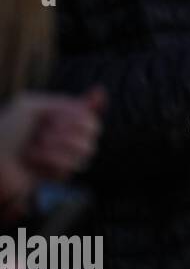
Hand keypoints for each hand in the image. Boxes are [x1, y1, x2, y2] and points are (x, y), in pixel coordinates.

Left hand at [0, 90, 104, 216]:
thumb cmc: (5, 131)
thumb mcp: (30, 106)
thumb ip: (64, 101)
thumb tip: (100, 93)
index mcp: (59, 118)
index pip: (90, 114)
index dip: (84, 113)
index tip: (58, 115)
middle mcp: (65, 136)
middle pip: (93, 131)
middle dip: (69, 129)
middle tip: (45, 131)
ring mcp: (64, 156)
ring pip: (87, 149)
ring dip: (59, 145)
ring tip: (36, 146)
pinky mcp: (59, 175)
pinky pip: (71, 166)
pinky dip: (50, 160)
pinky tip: (33, 159)